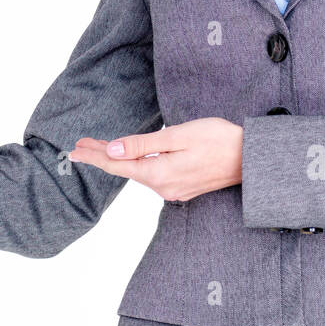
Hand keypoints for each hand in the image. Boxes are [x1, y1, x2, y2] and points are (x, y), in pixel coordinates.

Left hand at [69, 117, 242, 202]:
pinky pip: (151, 175)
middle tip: (77, 146)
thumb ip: (142, 144)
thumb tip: (112, 151)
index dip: (93, 157)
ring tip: (98, 148)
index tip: (73, 150)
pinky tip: (130, 157)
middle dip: (100, 157)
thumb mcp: (177, 135)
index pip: (116, 165)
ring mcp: (173, 190)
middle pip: (124, 170)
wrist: (251, 158)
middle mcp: (163, 187)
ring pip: (137, 172)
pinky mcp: (182, 187)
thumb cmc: (217, 139)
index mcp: (159, 173)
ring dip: (117, 160)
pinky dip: (136, 164)